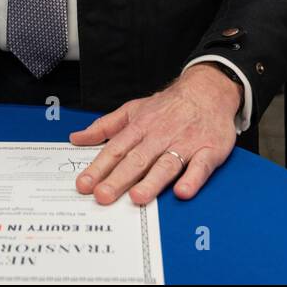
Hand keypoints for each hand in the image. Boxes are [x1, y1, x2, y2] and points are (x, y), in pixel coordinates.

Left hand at [68, 64, 240, 205]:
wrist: (208, 89)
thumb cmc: (168, 105)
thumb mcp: (133, 109)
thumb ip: (105, 126)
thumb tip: (77, 138)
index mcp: (140, 128)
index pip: (115, 150)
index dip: (98, 168)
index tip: (84, 184)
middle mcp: (160, 137)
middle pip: (137, 160)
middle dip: (118, 178)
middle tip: (103, 196)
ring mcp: (185, 144)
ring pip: (166, 164)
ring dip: (152, 181)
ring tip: (137, 197)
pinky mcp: (208, 151)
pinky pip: (200, 166)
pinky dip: (192, 179)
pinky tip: (182, 192)